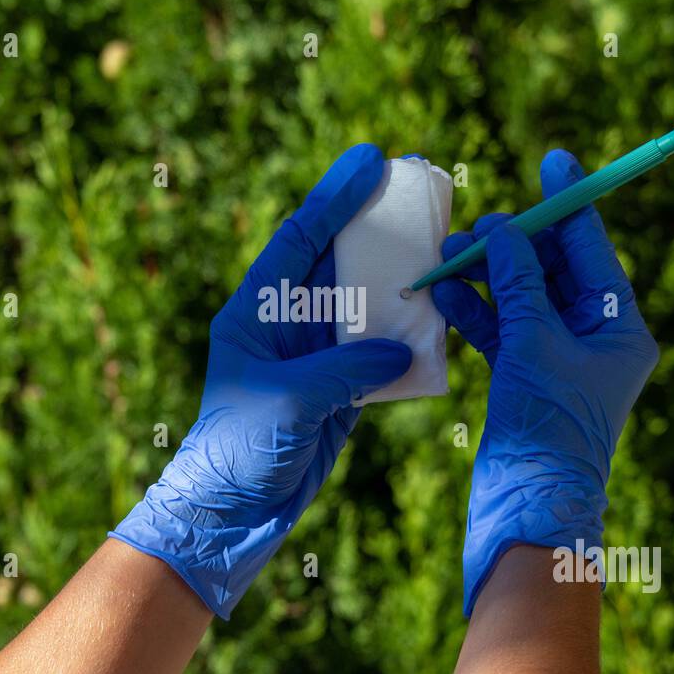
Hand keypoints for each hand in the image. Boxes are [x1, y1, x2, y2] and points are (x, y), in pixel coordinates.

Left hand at [111, 144, 411, 618]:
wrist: (232, 514)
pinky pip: (378, 349)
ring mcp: (313, 356)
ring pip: (363, 301)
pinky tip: (439, 316)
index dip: (336, 197)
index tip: (372, 159)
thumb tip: (400, 344)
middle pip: (335, 260)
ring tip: (441, 243)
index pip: (299, 239)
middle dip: (376, 225)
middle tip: (418, 187)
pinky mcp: (337, 388)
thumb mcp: (290, 401)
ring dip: (398, 277)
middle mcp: (284, 324)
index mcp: (255, 312)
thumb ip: (345, 366)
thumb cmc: (241, 450)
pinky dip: (407, 335)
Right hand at [431, 148, 658, 615]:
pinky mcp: (524, 380)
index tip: (555, 161)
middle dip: (517, 243)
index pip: (594, 251)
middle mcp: (595, 341)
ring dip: (488, 274)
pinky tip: (446, 291)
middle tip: (481, 220)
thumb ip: (518, 282)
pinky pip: (500, 330)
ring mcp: (558, 361)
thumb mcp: (533, 344)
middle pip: (554, 271)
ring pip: (521, 299)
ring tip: (451, 251)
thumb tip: (505, 230)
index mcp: (621, 329)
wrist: (527, 509)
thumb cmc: (546, 429)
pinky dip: (475, 310)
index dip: (571, 205)